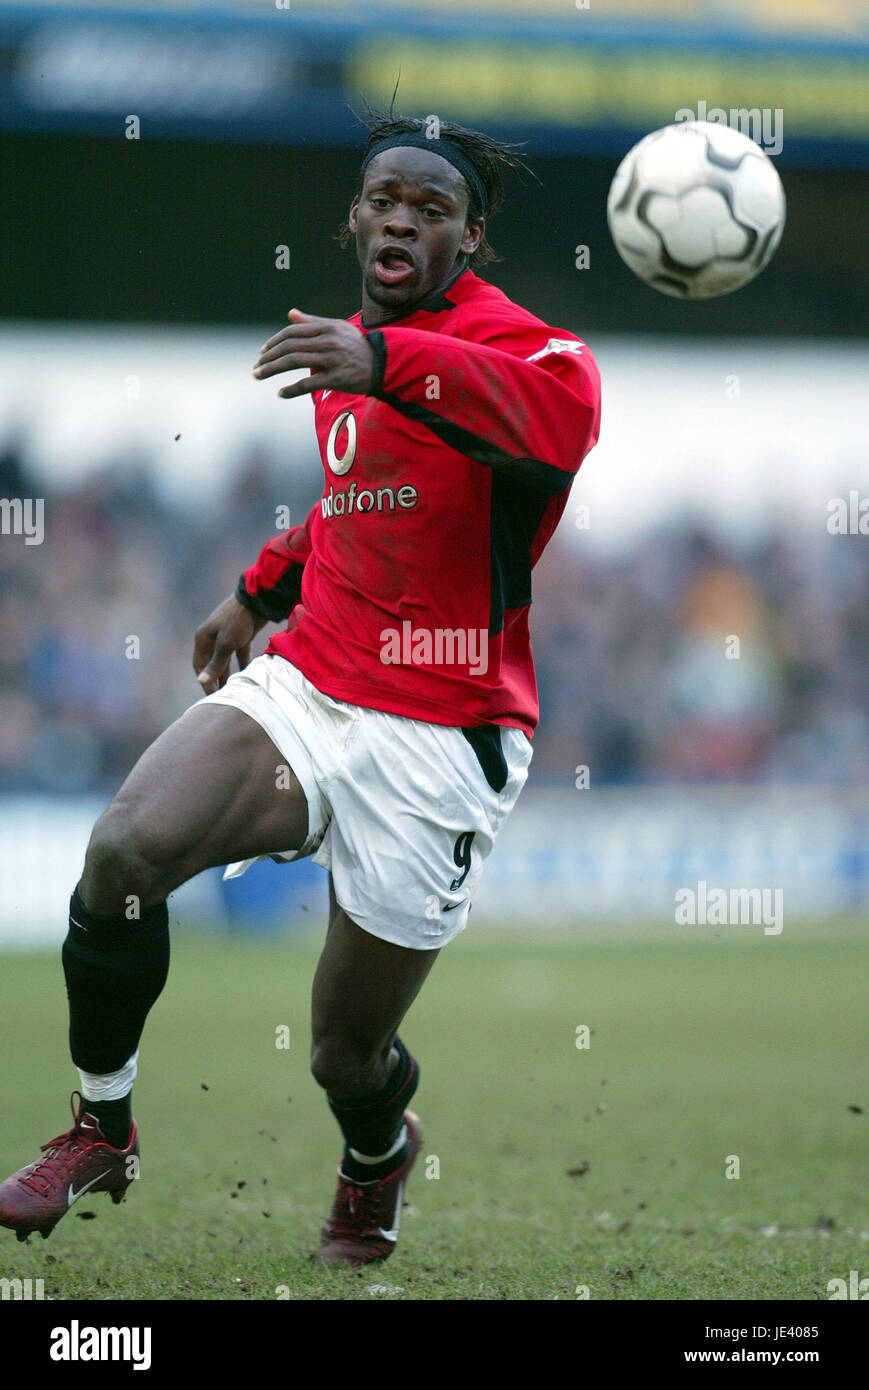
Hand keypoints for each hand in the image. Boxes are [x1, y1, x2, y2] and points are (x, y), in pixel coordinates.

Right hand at [193, 594, 265, 693]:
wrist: (258, 601)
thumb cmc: (238, 621)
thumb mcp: (226, 644)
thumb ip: (216, 664)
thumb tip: (201, 681)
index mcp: (203, 638)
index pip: (200, 664)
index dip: (205, 680)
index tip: (213, 696)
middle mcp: (213, 637)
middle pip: (212, 663)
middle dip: (217, 679)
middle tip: (224, 695)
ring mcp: (227, 636)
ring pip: (226, 660)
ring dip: (229, 673)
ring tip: (234, 688)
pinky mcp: (242, 636)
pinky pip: (240, 654)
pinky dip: (243, 664)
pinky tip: (247, 675)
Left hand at [252, 308, 373, 399]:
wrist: (382, 365)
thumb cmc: (356, 347)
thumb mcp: (336, 328)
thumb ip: (312, 322)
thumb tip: (291, 313)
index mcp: (325, 328)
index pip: (292, 333)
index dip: (274, 342)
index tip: (262, 352)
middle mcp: (327, 341)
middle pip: (289, 347)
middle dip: (268, 357)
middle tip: (256, 367)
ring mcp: (331, 360)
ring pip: (293, 363)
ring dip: (272, 370)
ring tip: (259, 376)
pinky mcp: (335, 379)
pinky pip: (307, 384)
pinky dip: (291, 389)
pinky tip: (281, 393)